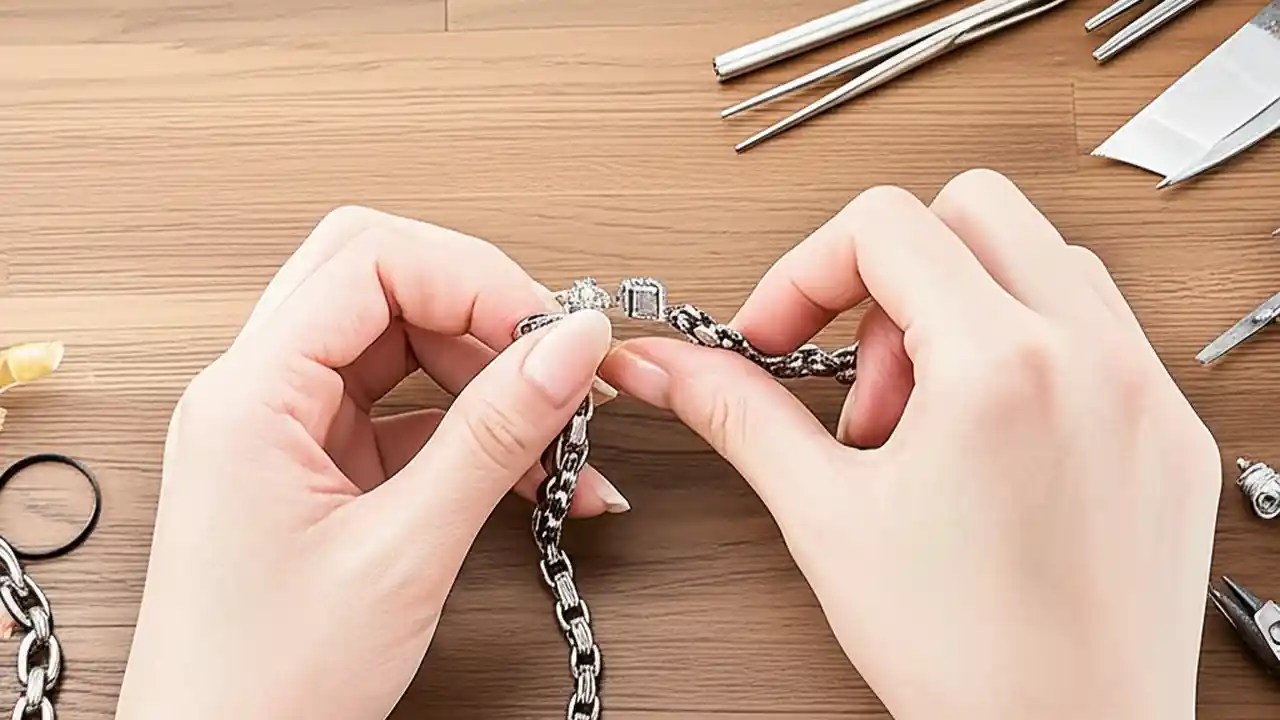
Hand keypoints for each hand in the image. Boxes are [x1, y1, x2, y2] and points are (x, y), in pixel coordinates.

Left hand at [116, 206, 622, 718]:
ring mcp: (284, 430)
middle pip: (380, 280)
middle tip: (552, 357)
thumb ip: (493, 435)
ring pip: (399, 343)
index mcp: (248, 397)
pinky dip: (472, 429)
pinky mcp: (313, 468)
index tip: (551, 331)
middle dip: (480, 307)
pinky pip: (404, 411)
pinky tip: (531, 470)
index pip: (369, 261)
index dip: (475, 279)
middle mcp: (256, 396)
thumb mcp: (403, 553)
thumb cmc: (265, 686)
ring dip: (487, 375)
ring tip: (559, 434)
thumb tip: (567, 346)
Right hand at [603, 170, 1219, 719]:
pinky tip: (989, 440)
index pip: (885, 224)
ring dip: (964, 309)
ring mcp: (1146, 389)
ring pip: (1042, 258)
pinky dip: (1029, 350)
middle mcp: (1092, 357)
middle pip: (973, 210)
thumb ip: (740, 414)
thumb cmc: (965, 660)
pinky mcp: (1172, 427)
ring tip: (928, 421)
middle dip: (893, 276)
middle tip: (867, 377)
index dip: (805, 271)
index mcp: (1001, 368)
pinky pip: (1099, 327)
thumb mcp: (825, 517)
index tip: (782, 335)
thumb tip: (670, 365)